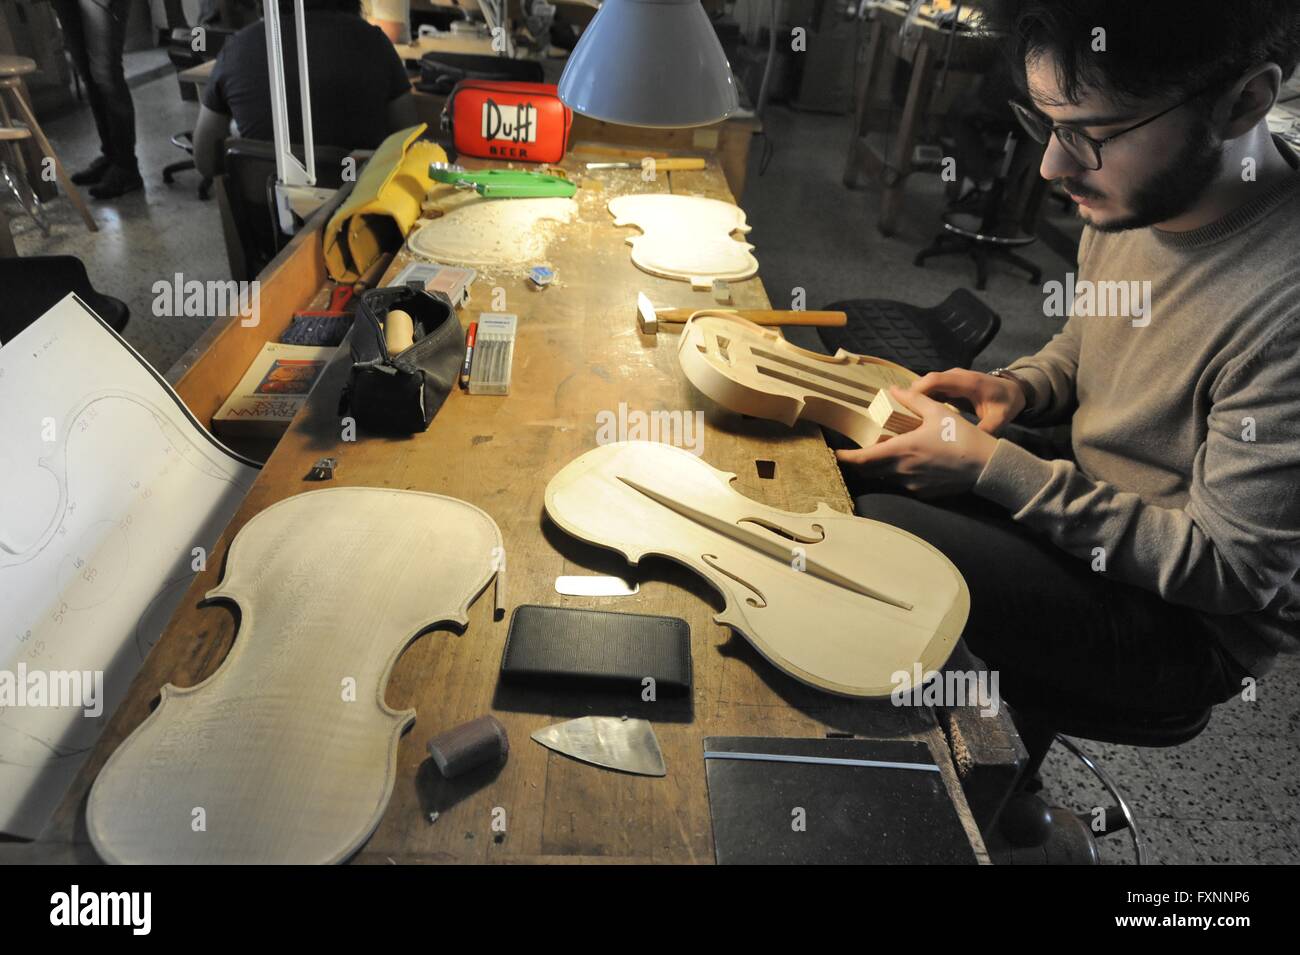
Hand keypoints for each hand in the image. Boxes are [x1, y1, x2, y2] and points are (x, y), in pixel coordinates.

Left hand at [835, 387, 998, 497]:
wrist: (987, 466)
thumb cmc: (962, 436)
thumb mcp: (938, 411)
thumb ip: (913, 399)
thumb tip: (894, 390)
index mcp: (901, 450)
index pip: (862, 459)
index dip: (844, 458)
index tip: (834, 454)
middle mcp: (902, 471)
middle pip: (870, 471)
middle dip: (861, 462)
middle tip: (857, 451)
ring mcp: (912, 485)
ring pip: (887, 477)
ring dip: (883, 467)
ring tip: (891, 451)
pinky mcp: (924, 493)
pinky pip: (905, 484)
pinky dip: (902, 474)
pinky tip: (916, 462)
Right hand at [908, 368, 1025, 434]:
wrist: (1013, 390)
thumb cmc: (1006, 403)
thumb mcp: (999, 419)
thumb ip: (986, 430)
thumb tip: (972, 446)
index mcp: (967, 382)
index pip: (937, 380)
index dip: (919, 389)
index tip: (906, 404)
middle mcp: (956, 377)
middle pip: (926, 380)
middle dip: (911, 395)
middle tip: (898, 414)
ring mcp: (952, 379)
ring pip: (926, 384)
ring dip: (915, 398)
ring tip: (903, 416)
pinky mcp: (949, 385)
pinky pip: (931, 389)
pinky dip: (922, 400)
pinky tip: (916, 416)